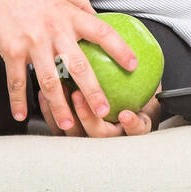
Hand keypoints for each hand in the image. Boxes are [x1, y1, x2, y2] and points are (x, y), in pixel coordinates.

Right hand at [0, 0, 137, 131]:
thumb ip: (78, 4)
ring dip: (59, 106)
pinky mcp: (11, 50)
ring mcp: (32, 41)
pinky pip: (16, 81)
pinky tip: (22, 115)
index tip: (133, 66)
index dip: (119, 49)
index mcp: (69, 15)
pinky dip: (19, 100)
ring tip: (68, 124)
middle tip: (104, 111)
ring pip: (49, 81)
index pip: (101, 32)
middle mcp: (54, 29)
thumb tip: (97, 16)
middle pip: (78, 65)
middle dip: (92, 91)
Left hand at [39, 83, 163, 137]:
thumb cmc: (135, 94)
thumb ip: (146, 77)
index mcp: (134, 126)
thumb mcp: (145, 87)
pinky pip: (56, 128)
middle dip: (89, 118)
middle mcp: (110, 135)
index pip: (136, 130)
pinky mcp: (67, 134)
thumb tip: (145, 55)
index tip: (126, 114)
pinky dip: (50, 111)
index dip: (131, 125)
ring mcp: (87, 136)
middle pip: (99, 135)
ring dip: (66, 112)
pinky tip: (44, 94)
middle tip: (81, 98)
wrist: (121, 107)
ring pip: (75, 134)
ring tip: (62, 93)